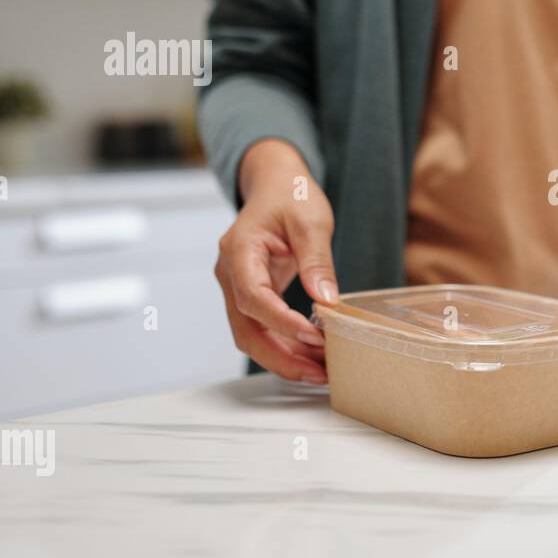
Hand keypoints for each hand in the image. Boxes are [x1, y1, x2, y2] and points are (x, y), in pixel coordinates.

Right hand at [214, 139, 337, 382]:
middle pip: (246, 328)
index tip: (314, 337)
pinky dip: (285, 345)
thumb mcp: (311, 221)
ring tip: (320, 372)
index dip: (281, 322)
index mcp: (239, 250)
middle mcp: (231, 273)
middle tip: (318, 372)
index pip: (253, 297)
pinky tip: (312, 356)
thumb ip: (317, 261)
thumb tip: (326, 301)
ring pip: (252, 335)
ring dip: (284, 357)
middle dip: (281, 356)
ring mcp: (238, 286)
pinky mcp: (252, 295)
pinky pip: (263, 327)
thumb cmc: (290, 195)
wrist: (276, 184)